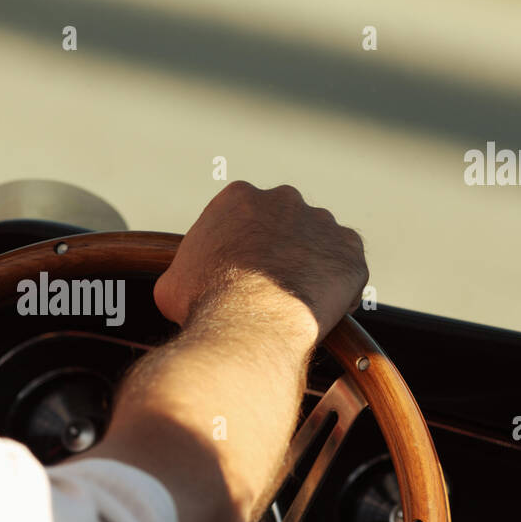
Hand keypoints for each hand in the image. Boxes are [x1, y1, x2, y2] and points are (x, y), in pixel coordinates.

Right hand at [154, 181, 367, 343]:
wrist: (248, 324)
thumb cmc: (204, 302)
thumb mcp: (171, 284)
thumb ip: (184, 272)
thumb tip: (181, 285)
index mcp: (238, 198)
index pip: (244, 217)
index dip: (242, 247)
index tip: (239, 271)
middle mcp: (283, 200)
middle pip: (284, 223)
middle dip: (279, 249)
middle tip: (268, 285)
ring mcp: (321, 223)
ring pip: (318, 242)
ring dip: (311, 265)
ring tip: (296, 301)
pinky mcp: (349, 251)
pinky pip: (347, 268)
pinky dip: (339, 287)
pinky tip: (322, 310)